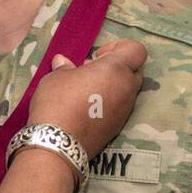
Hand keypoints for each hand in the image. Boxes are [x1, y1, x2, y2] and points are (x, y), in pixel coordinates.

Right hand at [28, 39, 146, 156]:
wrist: (58, 144)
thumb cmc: (58, 102)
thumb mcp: (55, 78)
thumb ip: (65, 67)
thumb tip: (62, 61)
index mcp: (115, 69)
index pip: (136, 50)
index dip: (119, 48)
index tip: (97, 57)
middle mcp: (126, 89)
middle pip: (134, 70)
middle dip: (115, 68)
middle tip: (90, 73)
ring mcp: (124, 110)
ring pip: (127, 90)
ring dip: (112, 86)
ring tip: (86, 92)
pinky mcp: (118, 126)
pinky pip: (119, 108)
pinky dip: (108, 103)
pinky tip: (86, 108)